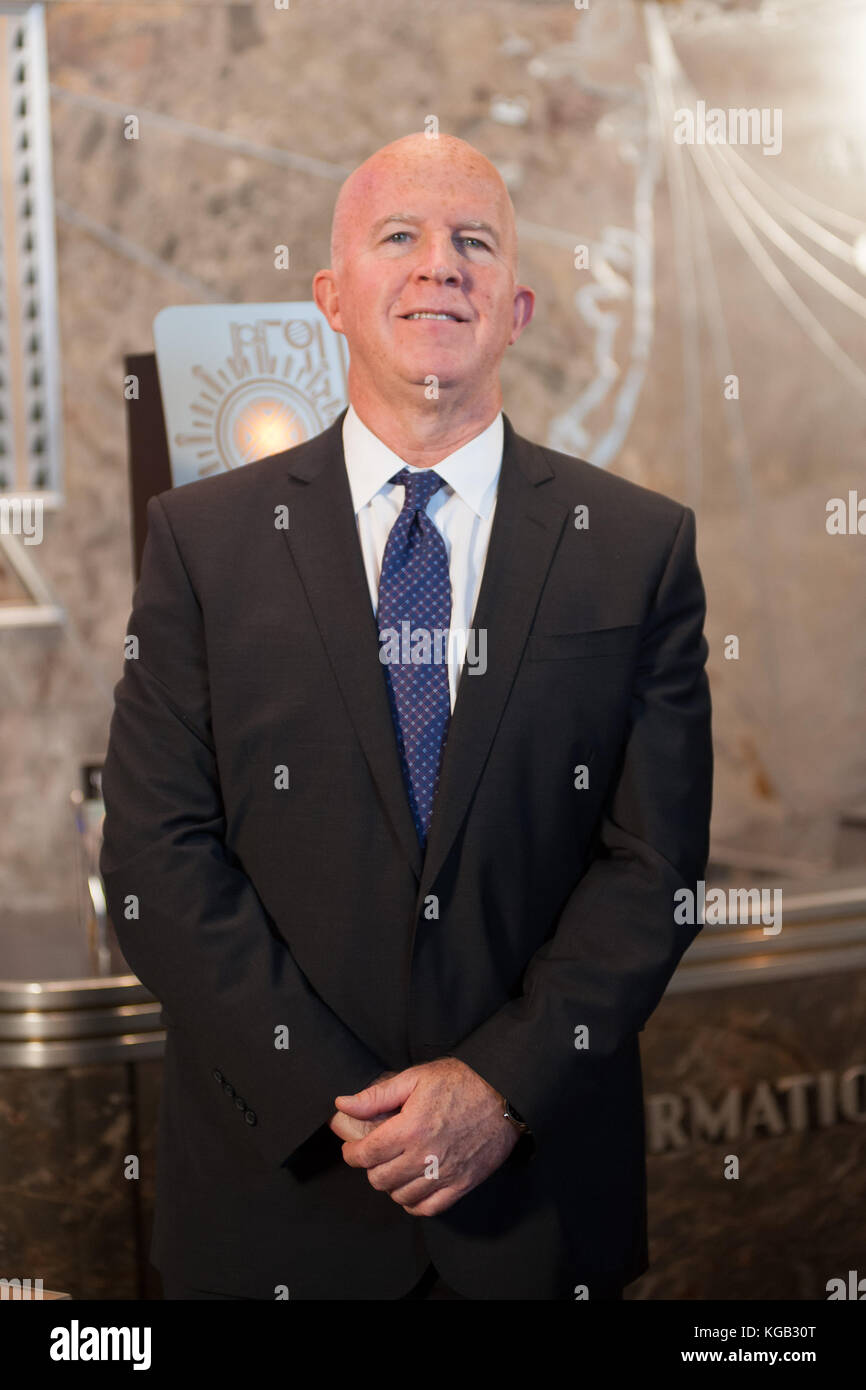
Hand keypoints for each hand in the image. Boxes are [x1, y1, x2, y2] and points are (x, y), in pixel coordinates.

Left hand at [333, 1058, 518, 1215]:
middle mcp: (425, 1156)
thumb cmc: (460, 1082)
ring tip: (394, 1169)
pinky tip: (412, 1188)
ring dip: (391, 1185)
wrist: (504, 1095)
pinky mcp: (462, 1185)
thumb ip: (377, 1095)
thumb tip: (343, 1104)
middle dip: (370, 1168)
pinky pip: (428, 1208)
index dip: (352, 1154)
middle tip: (374, 1155)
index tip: (351, 1149)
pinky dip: (414, 1203)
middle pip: (380, 1179)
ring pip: (401, 1197)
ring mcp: (444, 1174)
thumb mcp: (416, 1078)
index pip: (366, 1154)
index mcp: (409, 1129)